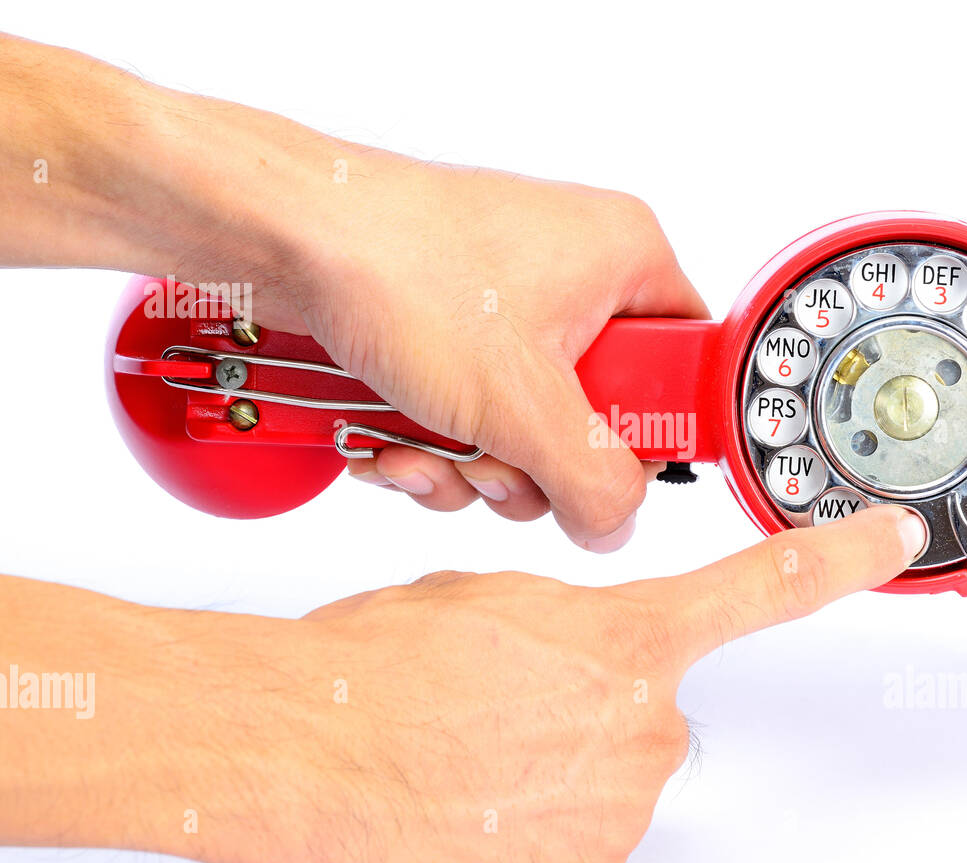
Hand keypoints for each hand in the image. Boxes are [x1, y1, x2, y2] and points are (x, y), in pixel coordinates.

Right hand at [250, 505, 920, 862]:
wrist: (311, 750)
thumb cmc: (379, 669)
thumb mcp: (486, 605)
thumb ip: (562, 625)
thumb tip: (572, 657)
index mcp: (625, 637)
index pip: (765, 585)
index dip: (841, 557)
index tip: (892, 538)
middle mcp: (641, 725)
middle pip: (652, 710)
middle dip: (594, 705)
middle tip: (510, 703)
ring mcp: (616, 805)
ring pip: (612, 773)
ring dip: (559, 763)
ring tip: (478, 747)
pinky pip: (580, 830)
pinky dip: (539, 816)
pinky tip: (477, 795)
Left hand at [258, 163, 706, 551]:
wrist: (281, 235)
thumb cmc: (401, 270)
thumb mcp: (523, 403)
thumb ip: (594, 480)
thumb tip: (616, 523)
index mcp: (627, 261)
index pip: (684, 369)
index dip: (649, 436)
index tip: (605, 468)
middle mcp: (576, 276)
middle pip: (599, 416)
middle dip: (535, 465)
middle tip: (496, 460)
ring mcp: (509, 304)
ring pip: (527, 427)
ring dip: (473, 464)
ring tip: (424, 448)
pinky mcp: (451, 329)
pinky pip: (473, 413)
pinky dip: (433, 443)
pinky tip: (392, 442)